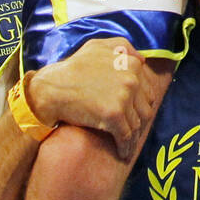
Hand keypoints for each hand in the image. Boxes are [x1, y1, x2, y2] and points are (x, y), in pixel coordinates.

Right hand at [29, 38, 155, 160]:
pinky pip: (126, 136)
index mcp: (131, 65)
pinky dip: (126, 147)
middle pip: (145, 108)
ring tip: (128, 145)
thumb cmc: (73, 68)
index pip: (147, 90)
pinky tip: (123, 153)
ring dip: (134, 137)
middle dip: (139, 120)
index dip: (141, 104)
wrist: (52, 88)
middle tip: (133, 131)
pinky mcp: (114, 116)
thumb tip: (141, 60)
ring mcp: (124, 97)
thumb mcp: (98, 46)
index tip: (135, 114)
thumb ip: (123, 47)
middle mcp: (132, 79)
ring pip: (137, 123)